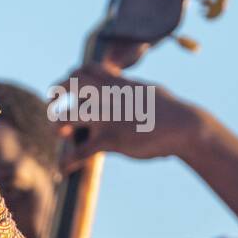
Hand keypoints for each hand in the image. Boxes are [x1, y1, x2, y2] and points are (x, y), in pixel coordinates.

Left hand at [51, 58, 205, 171]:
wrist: (184, 127)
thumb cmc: (170, 110)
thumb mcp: (147, 89)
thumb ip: (128, 86)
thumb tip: (123, 81)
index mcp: (116, 83)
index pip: (86, 69)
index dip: (72, 76)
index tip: (69, 86)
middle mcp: (107, 96)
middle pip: (70, 83)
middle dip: (56, 92)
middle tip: (53, 105)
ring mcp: (106, 116)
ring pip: (68, 116)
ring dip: (57, 126)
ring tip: (59, 135)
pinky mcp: (111, 139)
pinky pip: (81, 150)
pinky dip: (69, 160)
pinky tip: (64, 168)